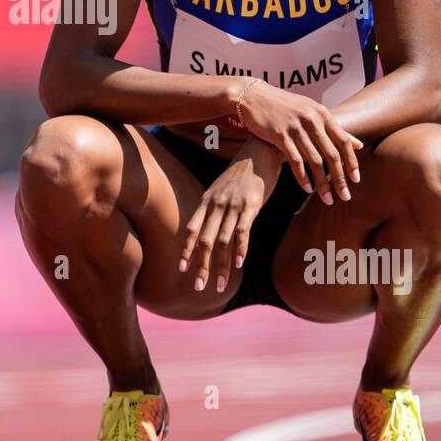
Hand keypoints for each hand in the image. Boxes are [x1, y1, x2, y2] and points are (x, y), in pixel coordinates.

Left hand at [179, 137, 281, 294]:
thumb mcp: (220, 189)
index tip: (181, 269)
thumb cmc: (240, 174)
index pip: (191, 229)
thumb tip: (205, 227)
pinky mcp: (251, 205)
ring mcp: (234, 205)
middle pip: (205, 240)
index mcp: (207, 202)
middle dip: (201, 266)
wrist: (259, 152)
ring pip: (223, 240)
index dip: (186, 250)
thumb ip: (212, 208)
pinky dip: (241, 248)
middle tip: (198, 288)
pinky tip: (240, 264)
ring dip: (222, 265)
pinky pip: (243, 230)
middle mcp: (217, 205)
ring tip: (220, 285)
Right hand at [233, 80, 362, 205]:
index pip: (343, 141)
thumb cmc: (285, 106)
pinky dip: (303, 177)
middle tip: (346, 197)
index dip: (352, 162)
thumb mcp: (312, 112)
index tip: (356, 180)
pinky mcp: (279, 135)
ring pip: (314, 161)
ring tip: (328, 199)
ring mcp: (295, 127)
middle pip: (331, 155)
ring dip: (322, 183)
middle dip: (340, 179)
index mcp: (322, 114)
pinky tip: (308, 188)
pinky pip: (295, 161)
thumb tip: (358, 145)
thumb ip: (334, 129)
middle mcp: (311, 120)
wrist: (254, 97)